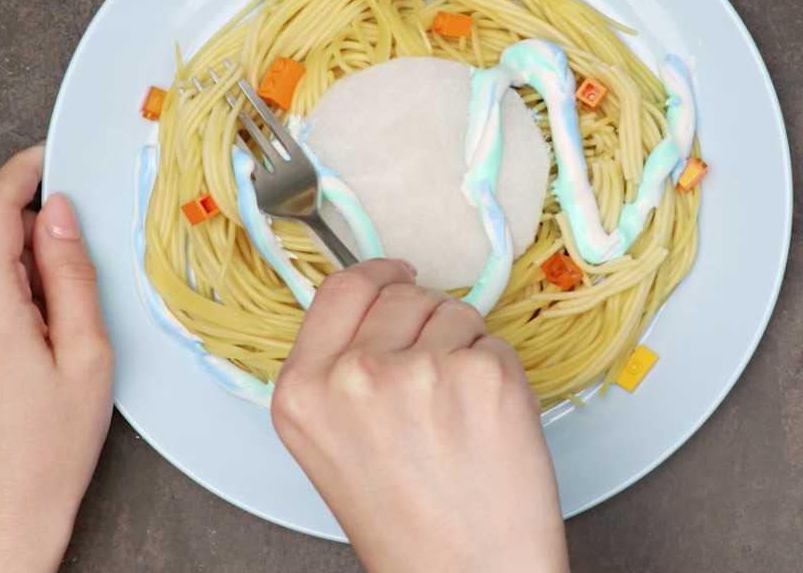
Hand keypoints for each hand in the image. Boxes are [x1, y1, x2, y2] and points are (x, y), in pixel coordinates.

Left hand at [0, 146, 113, 572]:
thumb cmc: (45, 452)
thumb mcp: (87, 356)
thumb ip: (72, 275)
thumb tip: (61, 218)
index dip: (23, 171)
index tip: (47, 156)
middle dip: (20, 207)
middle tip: (70, 224)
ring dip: (9, 242)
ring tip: (59, 279)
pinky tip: (34, 305)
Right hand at [271, 259, 569, 572]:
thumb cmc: (409, 527)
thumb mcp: (330, 443)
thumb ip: (337, 369)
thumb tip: (378, 304)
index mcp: (301, 391)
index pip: (340, 289)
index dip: (376, 275)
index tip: (397, 274)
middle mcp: (352, 375)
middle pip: (402, 295)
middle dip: (427, 325)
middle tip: (434, 388)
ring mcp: (419, 370)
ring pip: (454, 313)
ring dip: (465, 351)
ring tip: (457, 421)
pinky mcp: (482, 375)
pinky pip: (496, 343)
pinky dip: (501, 377)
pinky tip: (486, 427)